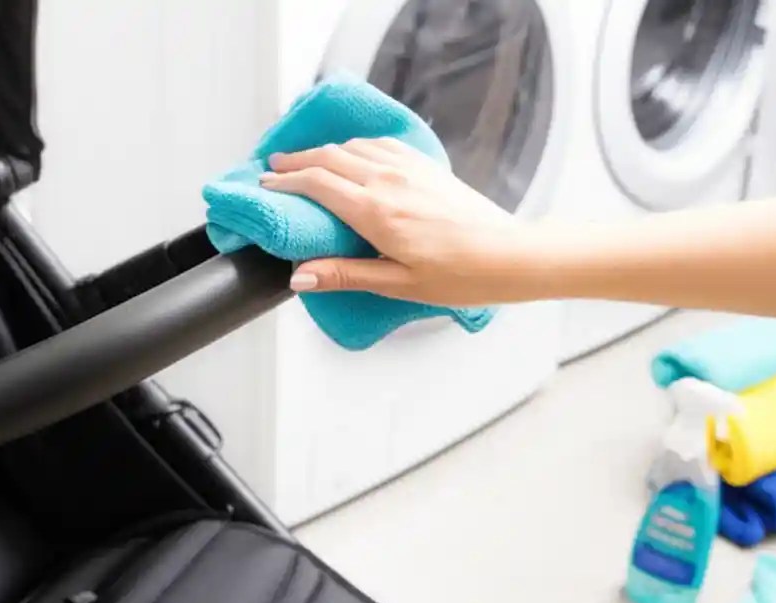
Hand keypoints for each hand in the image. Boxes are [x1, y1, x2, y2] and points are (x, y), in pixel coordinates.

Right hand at [259, 137, 531, 304]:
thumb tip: (299, 275)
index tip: (266, 184)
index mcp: (377, 212)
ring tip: (306, 160)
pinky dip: (356, 146)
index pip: (317, 185)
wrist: (509, 254)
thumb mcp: (397, 285)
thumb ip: (345, 275)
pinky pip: (381, 145)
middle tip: (274, 168)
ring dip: (324, 151)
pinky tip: (353, 153)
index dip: (286, 182)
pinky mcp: (427, 166)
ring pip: (354, 147)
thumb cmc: (460, 275)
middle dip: (297, 161)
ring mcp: (410, 169)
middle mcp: (389, 181)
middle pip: (329, 158)